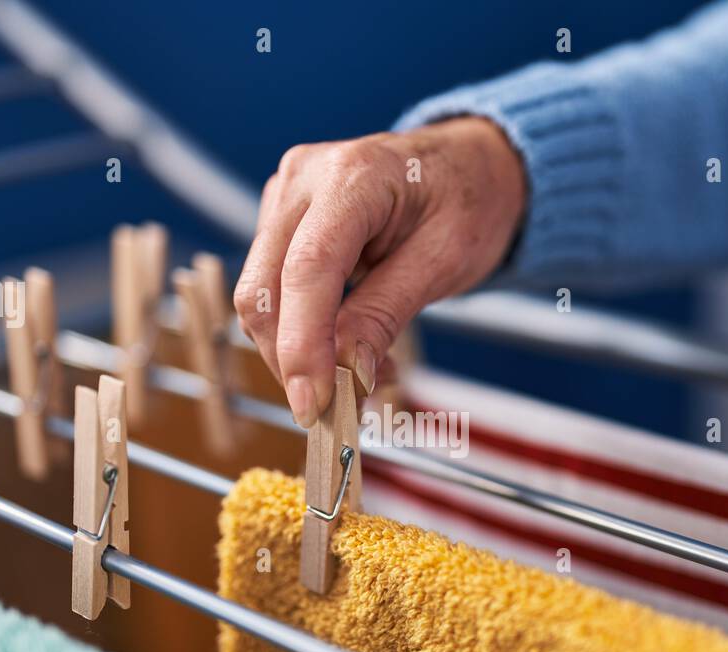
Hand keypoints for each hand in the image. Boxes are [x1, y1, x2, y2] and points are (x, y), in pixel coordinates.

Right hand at [234, 116, 526, 426]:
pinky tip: (349, 347)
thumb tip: (346, 372)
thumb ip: (387, 313)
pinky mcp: (280, 222)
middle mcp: (304, 178)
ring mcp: (285, 197)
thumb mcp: (444, 260)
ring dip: (300, 352)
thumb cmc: (467, 201)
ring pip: (260, 298)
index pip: (307, 269)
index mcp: (353, 176)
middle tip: (338, 409)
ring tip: (363, 375)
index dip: (303, 344)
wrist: (467, 165)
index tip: (313, 403)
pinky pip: (275, 292)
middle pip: (264, 289)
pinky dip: (303, 333)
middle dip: (292, 359)